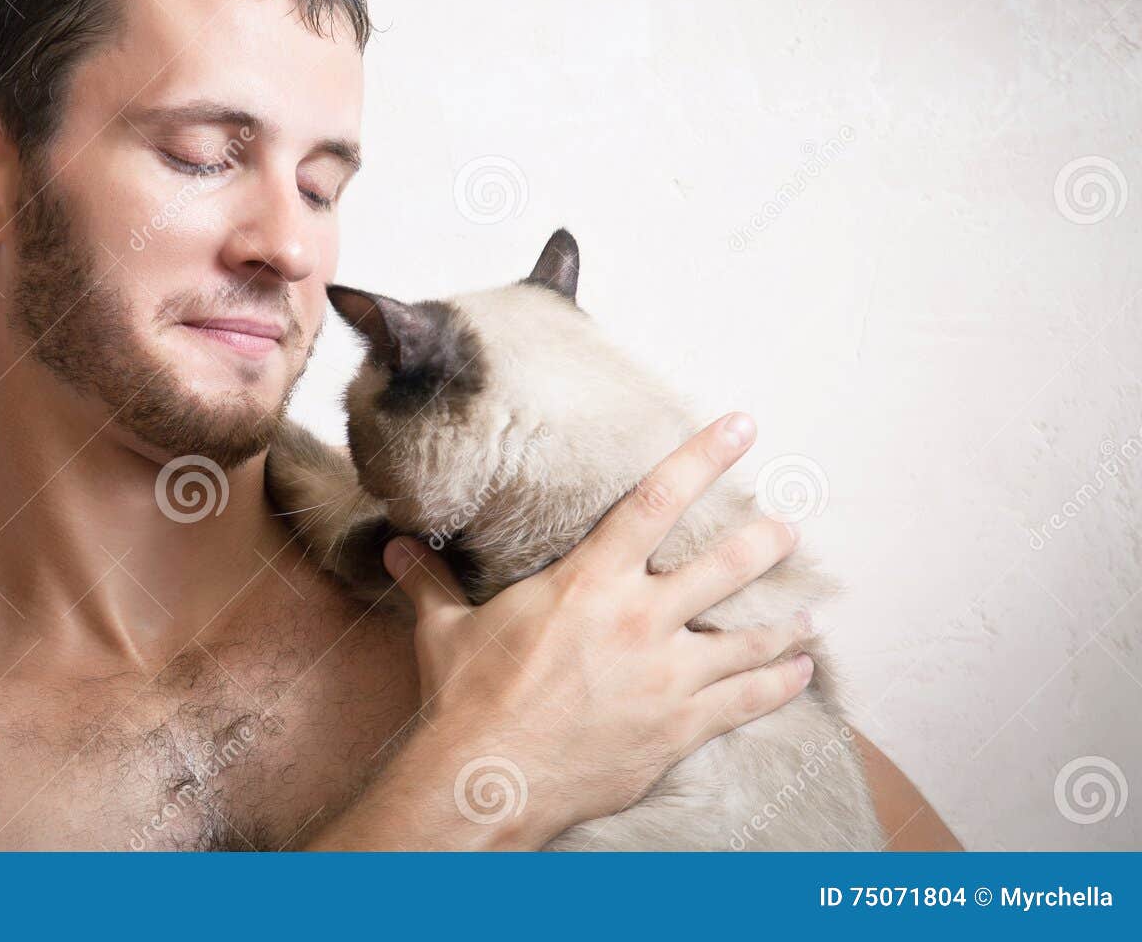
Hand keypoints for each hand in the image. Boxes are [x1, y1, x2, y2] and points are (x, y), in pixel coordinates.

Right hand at [376, 411, 812, 846]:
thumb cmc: (467, 698)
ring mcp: (666, 676)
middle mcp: (639, 619)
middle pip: (726, 565)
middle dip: (765, 540)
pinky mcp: (679, 728)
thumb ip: (431, 580)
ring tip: (811, 610)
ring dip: (786, 620)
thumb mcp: (446, 630)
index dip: (704, 457)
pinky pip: (746, 700)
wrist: (489, 778)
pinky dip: (780, 683)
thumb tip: (394, 544)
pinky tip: (802, 672)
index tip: (742, 426)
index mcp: (589, 581)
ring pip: (750, 637)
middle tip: (789, 525)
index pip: (657, 501)